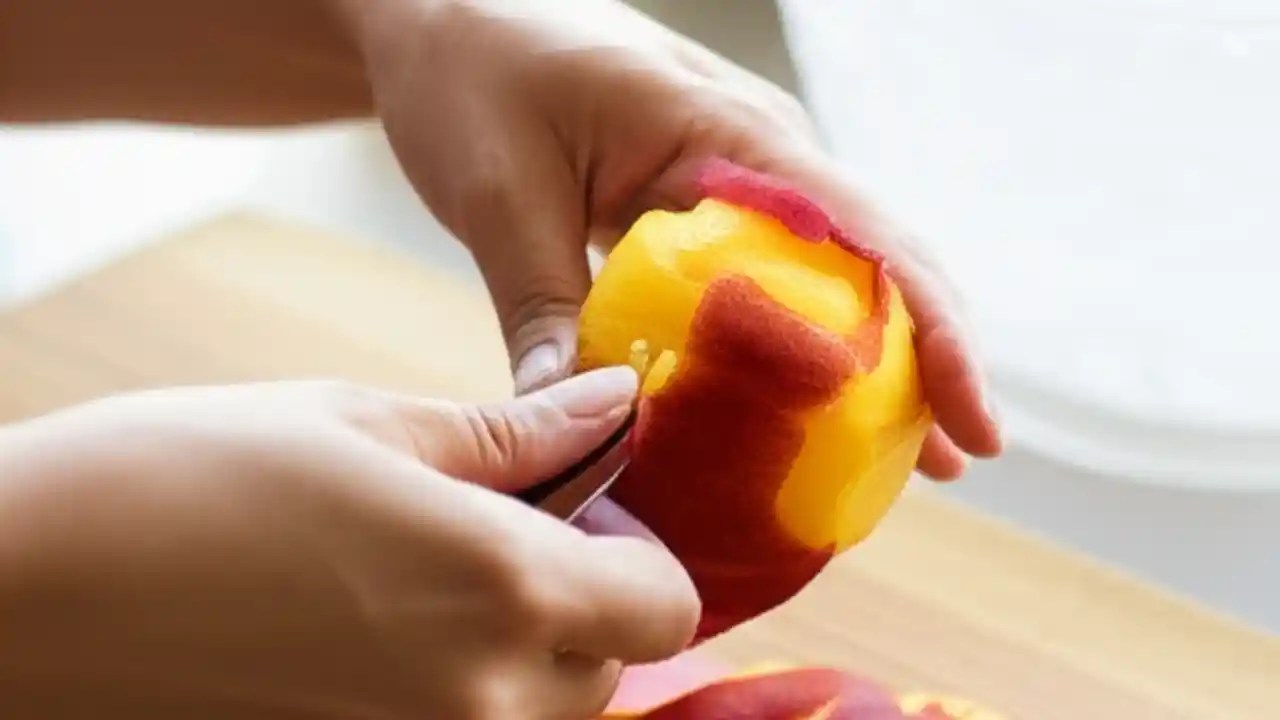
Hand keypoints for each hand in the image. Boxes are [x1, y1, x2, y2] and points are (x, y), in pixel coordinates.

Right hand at [0, 369, 697, 718]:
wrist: (19, 593)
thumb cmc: (182, 480)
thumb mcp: (361, 425)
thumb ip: (514, 434)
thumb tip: (615, 405)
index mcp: (499, 587)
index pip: (668, 606)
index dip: (637, 553)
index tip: (579, 510)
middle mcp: (480, 700)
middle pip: (610, 669)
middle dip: (579, 605)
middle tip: (493, 537)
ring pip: (544, 717)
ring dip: (524, 658)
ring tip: (424, 585)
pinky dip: (457, 693)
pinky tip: (377, 634)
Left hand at [334, 0, 1001, 479]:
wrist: (444, 10)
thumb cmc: (475, 70)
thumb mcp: (501, 192)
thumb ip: (545, 308)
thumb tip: (583, 425)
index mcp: (732, 134)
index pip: (869, 233)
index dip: (937, 330)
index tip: (975, 420)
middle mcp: (760, 155)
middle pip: (877, 262)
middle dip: (924, 362)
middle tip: (951, 464)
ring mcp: (739, 178)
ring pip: (833, 276)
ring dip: (870, 363)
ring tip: (898, 465)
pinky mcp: (705, 203)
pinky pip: (772, 280)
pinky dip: (795, 345)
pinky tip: (794, 415)